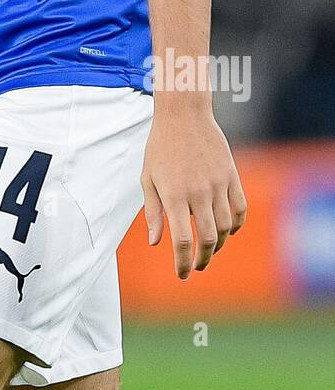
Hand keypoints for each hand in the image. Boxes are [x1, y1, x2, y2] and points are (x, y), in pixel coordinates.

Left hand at [142, 103, 246, 278]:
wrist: (183, 114)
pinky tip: (227, 230)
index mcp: (174, 195)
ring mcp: (218, 184)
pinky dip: (236, 225)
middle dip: (203, 259)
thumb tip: (156, 243)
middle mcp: (198, 193)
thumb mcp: (148, 178)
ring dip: (218, 244)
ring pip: (226, 227)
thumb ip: (153, 212)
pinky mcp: (232, 176)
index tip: (182, 274)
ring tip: (208, 248)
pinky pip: (240, 209)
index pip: (182, 241)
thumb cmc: (160, 147)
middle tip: (196, 266)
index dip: (183, 263)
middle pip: (208, 240)